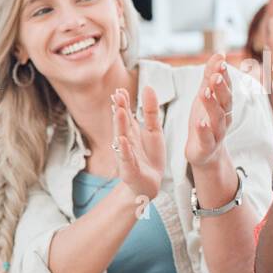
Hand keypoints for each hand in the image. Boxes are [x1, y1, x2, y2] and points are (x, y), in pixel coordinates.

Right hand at [112, 85, 165, 200]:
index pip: (126, 114)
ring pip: (122, 138)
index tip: (120, 89)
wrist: (148, 184)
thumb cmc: (149, 157)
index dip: (124, 103)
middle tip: (118, 95)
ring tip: (120, 111)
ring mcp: (126, 155)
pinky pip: (126, 158)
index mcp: (131, 132)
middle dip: (120, 109)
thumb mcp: (153, 131)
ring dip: (120, 125)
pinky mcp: (129, 170)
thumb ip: (150, 111)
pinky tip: (121, 141)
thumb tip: (148, 87)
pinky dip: (123, 150)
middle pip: (122, 123)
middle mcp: (126, 142)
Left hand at [184, 54, 233, 172]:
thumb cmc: (205, 120)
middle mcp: (224, 117)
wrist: (204, 152)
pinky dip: (204, 130)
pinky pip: (207, 138)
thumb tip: (219, 54)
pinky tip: (200, 122)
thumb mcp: (205, 95)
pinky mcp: (207, 146)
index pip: (226, 87)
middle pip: (225, 101)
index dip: (224, 76)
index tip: (221, 63)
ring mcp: (217, 132)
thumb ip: (210, 76)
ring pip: (217, 118)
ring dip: (212, 105)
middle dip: (221, 88)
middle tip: (215, 76)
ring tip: (204, 93)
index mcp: (223, 104)